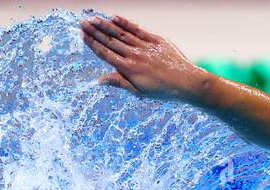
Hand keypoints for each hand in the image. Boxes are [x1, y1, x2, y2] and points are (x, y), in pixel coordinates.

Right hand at [79, 15, 208, 101]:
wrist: (186, 83)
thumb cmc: (163, 91)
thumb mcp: (140, 92)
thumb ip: (120, 83)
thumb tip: (101, 80)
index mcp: (129, 70)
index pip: (106, 54)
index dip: (93, 44)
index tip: (83, 36)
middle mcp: (135, 55)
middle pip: (111, 41)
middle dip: (95, 31)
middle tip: (83, 23)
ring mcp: (145, 46)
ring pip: (122, 34)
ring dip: (106, 25)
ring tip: (95, 19)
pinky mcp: (156, 40)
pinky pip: (138, 30)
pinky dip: (126, 23)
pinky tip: (115, 18)